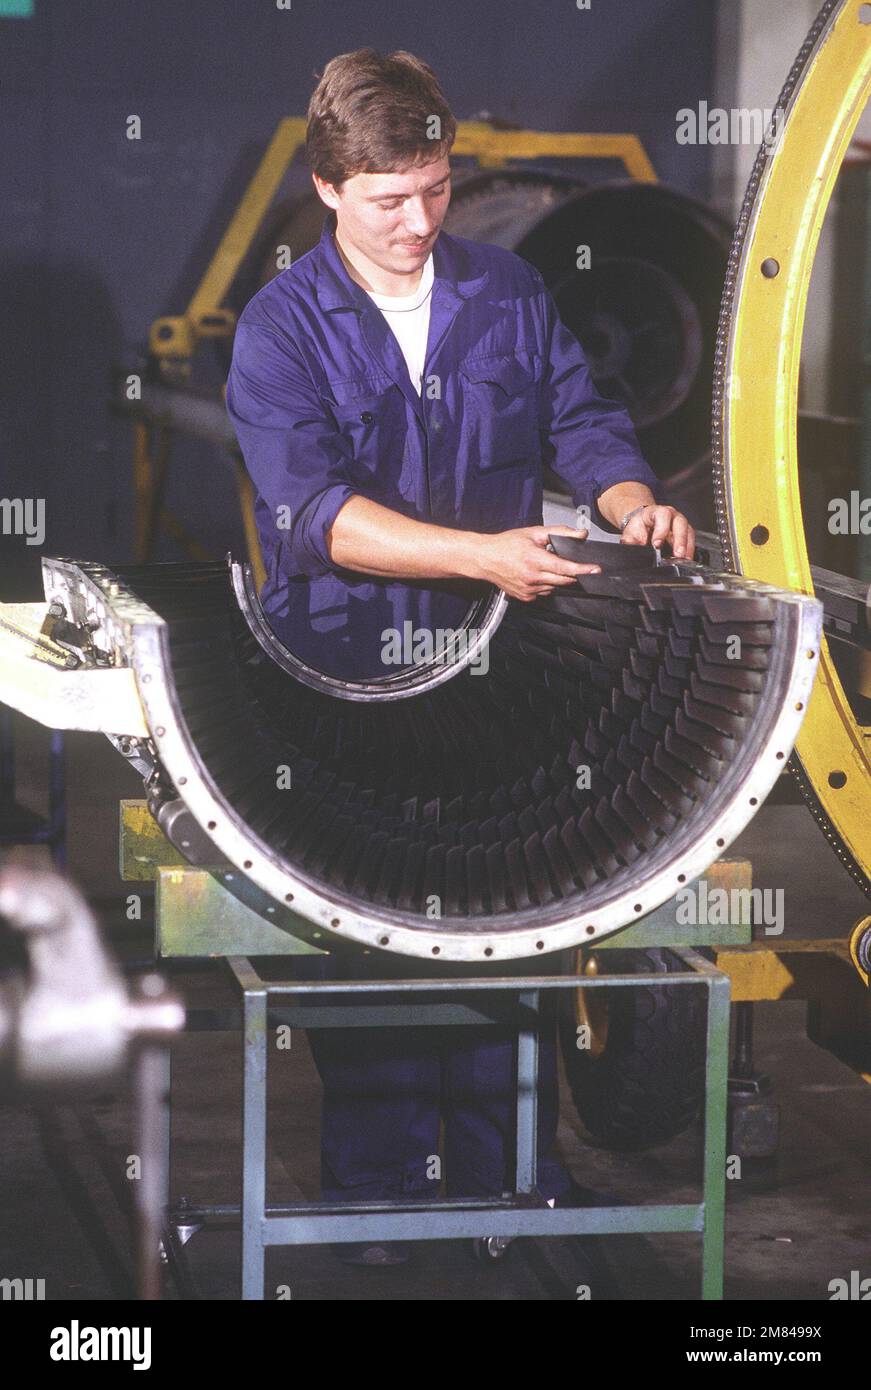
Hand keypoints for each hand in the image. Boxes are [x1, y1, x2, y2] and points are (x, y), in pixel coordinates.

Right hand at [473, 525, 601, 601]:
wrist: (485, 559)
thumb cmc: (506, 544)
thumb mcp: (534, 533)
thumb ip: (559, 532)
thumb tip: (580, 534)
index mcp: (535, 559)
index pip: (565, 568)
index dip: (583, 569)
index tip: (595, 570)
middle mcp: (532, 577)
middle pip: (564, 580)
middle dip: (572, 574)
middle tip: (572, 565)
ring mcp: (528, 589)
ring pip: (554, 587)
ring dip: (557, 579)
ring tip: (543, 566)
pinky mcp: (525, 597)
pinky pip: (544, 592)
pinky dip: (545, 584)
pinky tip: (536, 574)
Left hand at [620, 503, 695, 558]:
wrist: (643, 523)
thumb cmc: (638, 527)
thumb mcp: (630, 533)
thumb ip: (630, 542)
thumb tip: (630, 553)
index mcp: (656, 511)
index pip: (662, 516)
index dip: (661, 530)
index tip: (656, 545)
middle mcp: (672, 515)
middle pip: (680, 523)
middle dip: (679, 540)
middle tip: (677, 554)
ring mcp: (680, 523)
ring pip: (688, 531)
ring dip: (687, 546)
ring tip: (684, 559)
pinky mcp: (685, 531)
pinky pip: (691, 539)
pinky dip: (690, 549)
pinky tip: (687, 559)